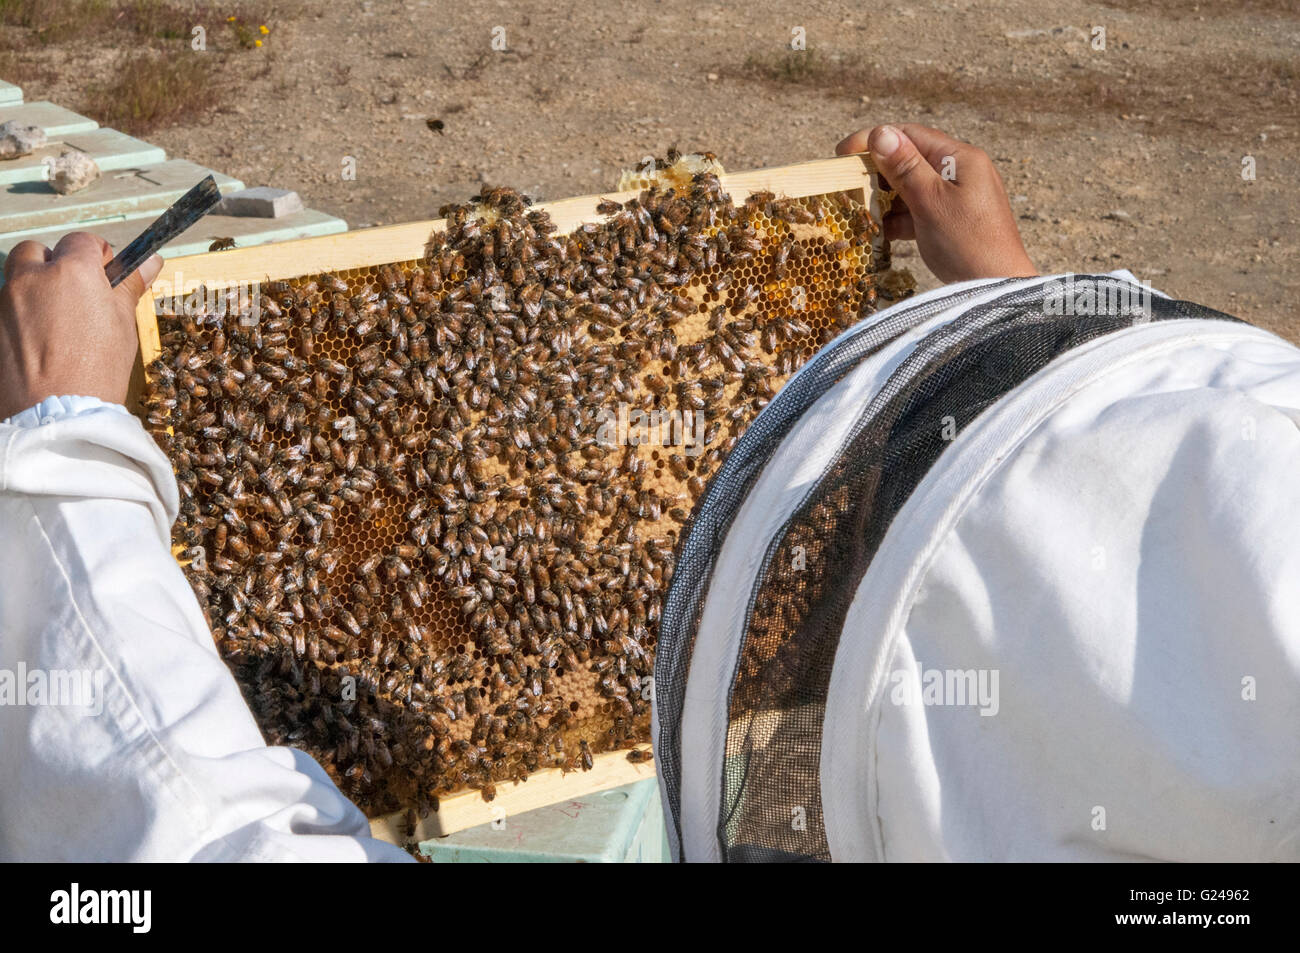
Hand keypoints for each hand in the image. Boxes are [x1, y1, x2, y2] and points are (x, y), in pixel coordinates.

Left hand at [0, 233, 161, 420]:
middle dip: (55, 263)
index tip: (107, 272)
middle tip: (77, 291)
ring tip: (57, 318)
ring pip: (17, 276)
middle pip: (38, 250)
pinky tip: (42, 340)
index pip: (82, 241)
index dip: (98, 254)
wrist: (57, 414)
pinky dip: (22, 313)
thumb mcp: (123, 325)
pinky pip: (7, 306)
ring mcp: (6, 300)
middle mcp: (32, 278)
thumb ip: (129, 287)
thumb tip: (148, 262)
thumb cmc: (95, 371)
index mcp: (71, 272)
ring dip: (35, 286)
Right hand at [837, 124, 1036, 282]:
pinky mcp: (950, 222)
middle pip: (909, 160)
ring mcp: (956, 198)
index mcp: (960, 158)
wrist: (997, 288)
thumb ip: (905, 167)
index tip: (841, 154)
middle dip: (876, 172)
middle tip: (846, 185)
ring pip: (911, 188)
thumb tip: (880, 133)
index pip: (910, 135)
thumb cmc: (968, 243)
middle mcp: (960, 172)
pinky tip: (878, 231)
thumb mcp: (930, 202)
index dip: (873, 140)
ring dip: (884, 198)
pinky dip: (898, 218)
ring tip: (859, 211)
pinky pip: (918, 211)